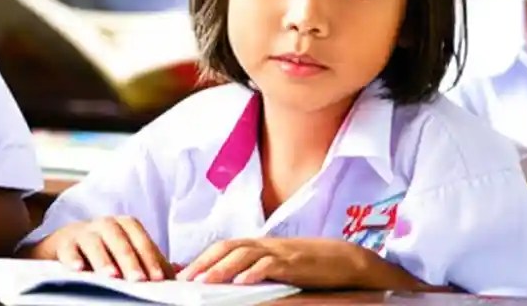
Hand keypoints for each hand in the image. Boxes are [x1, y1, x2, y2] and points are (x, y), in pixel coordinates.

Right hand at [29, 216, 174, 281]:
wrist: (65, 243)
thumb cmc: (105, 250)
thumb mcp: (127, 254)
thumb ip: (151, 263)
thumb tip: (180, 275)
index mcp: (124, 226)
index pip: (140, 239)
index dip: (150, 257)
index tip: (159, 279)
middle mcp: (105, 225)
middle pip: (119, 238)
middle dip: (130, 259)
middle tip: (138, 280)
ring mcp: (82, 232)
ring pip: (93, 241)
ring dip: (103, 258)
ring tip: (111, 276)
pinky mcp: (62, 242)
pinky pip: (67, 248)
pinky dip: (72, 257)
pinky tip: (78, 269)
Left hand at [177, 237, 374, 287]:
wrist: (344, 259)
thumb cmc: (309, 264)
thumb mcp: (277, 263)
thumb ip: (255, 267)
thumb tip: (229, 279)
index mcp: (259, 245)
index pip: (224, 247)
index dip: (203, 258)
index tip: (183, 273)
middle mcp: (265, 245)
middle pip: (228, 248)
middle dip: (204, 262)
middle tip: (185, 279)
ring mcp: (279, 252)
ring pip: (244, 255)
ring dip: (222, 268)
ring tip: (205, 281)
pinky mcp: (294, 263)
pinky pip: (270, 265)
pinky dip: (254, 273)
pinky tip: (241, 282)